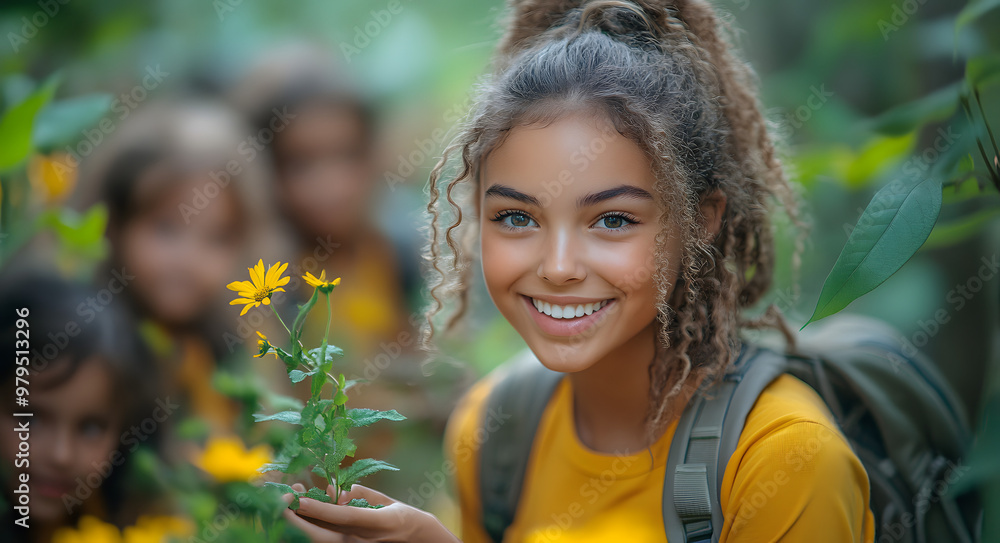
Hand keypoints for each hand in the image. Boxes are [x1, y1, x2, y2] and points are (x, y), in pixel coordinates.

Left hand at [281, 483, 459, 542]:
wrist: (418, 542)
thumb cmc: (403, 517)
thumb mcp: (387, 502)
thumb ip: (362, 495)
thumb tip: (336, 492)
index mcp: (376, 525)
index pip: (341, 518)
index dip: (318, 509)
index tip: (297, 498)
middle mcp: (361, 541)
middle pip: (320, 536)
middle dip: (296, 520)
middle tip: (282, 500)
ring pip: (318, 540)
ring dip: (300, 522)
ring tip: (291, 498)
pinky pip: (324, 540)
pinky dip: (310, 527)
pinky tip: (304, 508)